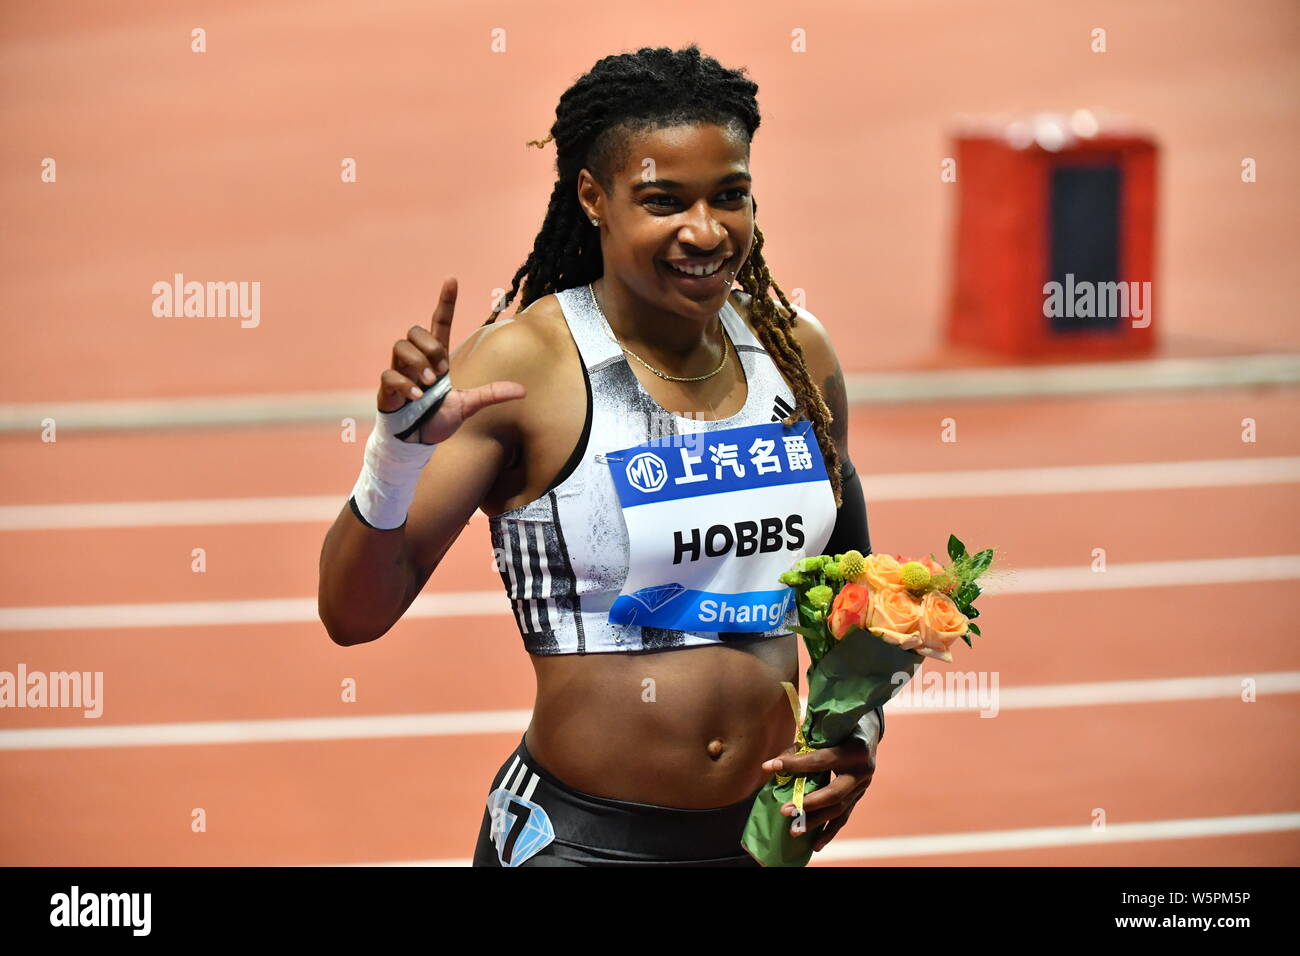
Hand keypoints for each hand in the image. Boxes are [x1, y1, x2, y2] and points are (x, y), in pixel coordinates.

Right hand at [377, 276, 525, 443]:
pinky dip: (405, 384)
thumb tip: (523, 391)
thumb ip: (490, 394)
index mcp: (436, 359)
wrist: (417, 443)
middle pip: (415, 330)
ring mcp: (400, 372)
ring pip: (400, 346)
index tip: (452, 280)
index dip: (445, 302)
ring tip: (429, 384)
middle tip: (441, 372)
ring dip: (418, 363)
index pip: (439, 322)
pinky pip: (390, 374)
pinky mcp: (387, 389)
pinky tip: (418, 397)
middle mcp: (417, 361)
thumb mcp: (468, 405)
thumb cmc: (438, 420)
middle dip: (430, 347)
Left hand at [760, 735, 875, 851]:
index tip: (770, 766)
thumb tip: (773, 767)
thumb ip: (801, 746)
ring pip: (839, 810)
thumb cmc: (839, 725)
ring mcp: (863, 787)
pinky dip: (829, 832)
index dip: (794, 764)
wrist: (867, 729)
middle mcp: (862, 771)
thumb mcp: (824, 728)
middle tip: (784, 811)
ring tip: (793, 832)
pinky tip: (815, 845)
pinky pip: (844, 817)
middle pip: (834, 793)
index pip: (820, 760)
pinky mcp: (859, 796)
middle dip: (808, 804)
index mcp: (854, 749)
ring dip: (815, 822)